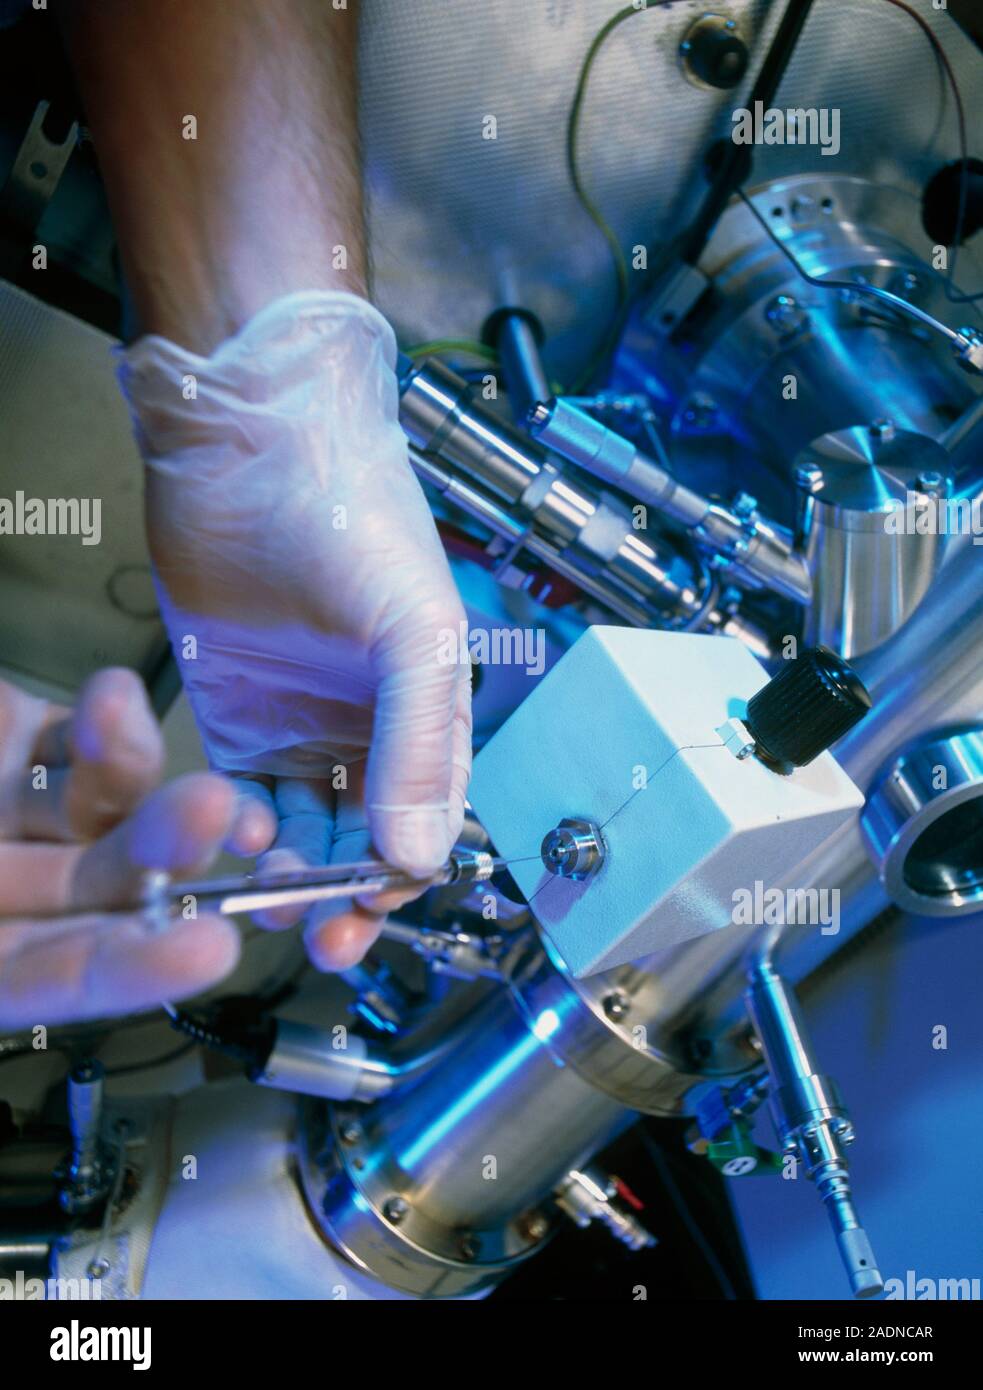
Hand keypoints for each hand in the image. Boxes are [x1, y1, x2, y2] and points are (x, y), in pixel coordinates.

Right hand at [0, 669, 273, 1028]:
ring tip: (196, 771)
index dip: (133, 968)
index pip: (60, 977)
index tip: (212, 947)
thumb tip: (28, 949)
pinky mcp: (16, 747)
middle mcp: (7, 896)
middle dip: (166, 859)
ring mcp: (13, 821)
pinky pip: (72, 740)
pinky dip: (104, 722)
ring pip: (104, 810)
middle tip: (219, 820)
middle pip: (101, 890)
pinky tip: (116, 696)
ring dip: (151, 787)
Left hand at [121, 292, 471, 970]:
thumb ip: (418, 745)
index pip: (429, 818)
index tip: (368, 913)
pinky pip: (242, 795)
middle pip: (366, 839)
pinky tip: (232, 837)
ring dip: (290, 872)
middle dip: (345, 895)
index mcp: (432, 709)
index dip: (403, 875)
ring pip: (302, 829)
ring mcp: (302, 724)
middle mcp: (372, 725)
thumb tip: (420, 857)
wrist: (251, 444)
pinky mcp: (235, 715)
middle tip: (319, 938)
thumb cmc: (355, 517)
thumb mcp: (413, 634)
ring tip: (266, 891)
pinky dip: (238, 829)